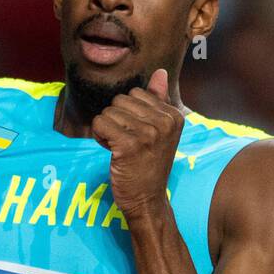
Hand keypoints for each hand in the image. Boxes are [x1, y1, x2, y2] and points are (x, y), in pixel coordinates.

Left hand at [91, 68, 183, 218]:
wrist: (147, 200)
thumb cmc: (149, 167)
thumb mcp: (160, 132)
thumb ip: (159, 101)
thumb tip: (161, 73)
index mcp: (174, 116)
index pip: (136, 94)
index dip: (129, 114)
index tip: (136, 135)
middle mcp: (164, 122)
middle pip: (120, 100)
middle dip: (116, 120)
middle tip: (126, 144)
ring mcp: (148, 133)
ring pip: (109, 111)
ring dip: (107, 130)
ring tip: (120, 149)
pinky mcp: (129, 145)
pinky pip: (100, 123)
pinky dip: (99, 136)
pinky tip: (110, 151)